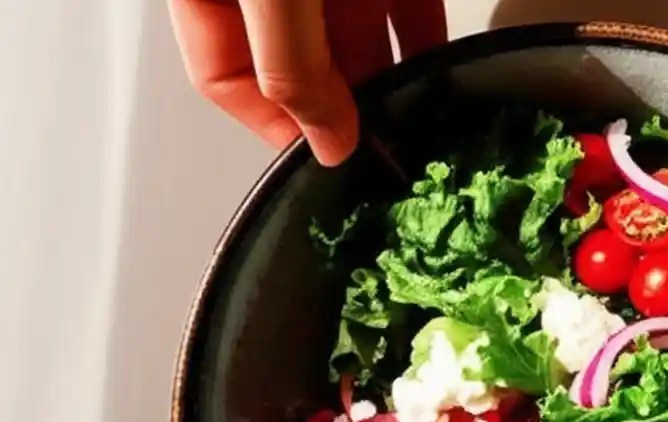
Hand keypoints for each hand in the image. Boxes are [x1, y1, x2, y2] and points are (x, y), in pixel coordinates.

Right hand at [168, 0, 446, 165]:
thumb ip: (290, 65)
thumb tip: (328, 141)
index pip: (225, 78)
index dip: (277, 127)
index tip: (331, 159)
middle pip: (298, 62)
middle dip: (343, 106)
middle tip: (386, 149)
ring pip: (354, 34)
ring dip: (389, 75)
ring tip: (421, 118)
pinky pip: (400, 0)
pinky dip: (420, 33)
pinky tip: (442, 65)